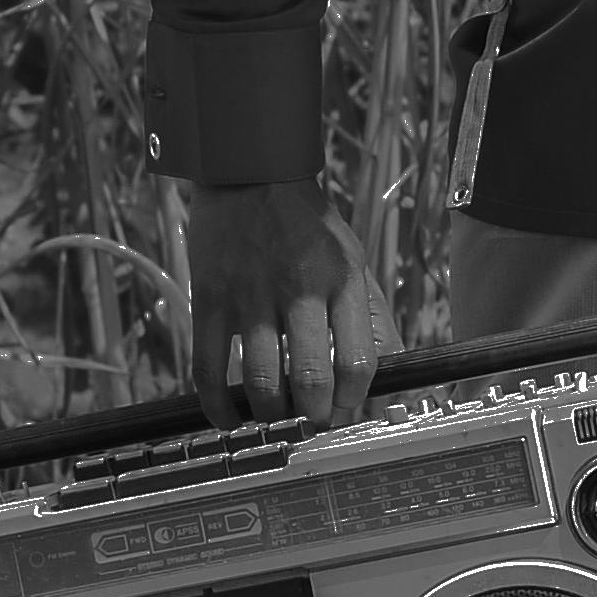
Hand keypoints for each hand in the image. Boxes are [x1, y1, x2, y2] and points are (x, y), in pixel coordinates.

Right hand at [177, 180, 394, 426]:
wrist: (252, 174)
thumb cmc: (308, 226)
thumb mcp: (353, 261)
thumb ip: (368, 318)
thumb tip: (387, 375)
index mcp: (343, 283)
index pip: (359, 363)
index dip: (352, 402)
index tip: (342, 411)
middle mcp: (301, 291)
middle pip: (312, 381)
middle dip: (312, 417)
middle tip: (308, 422)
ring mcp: (252, 296)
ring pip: (262, 382)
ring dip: (269, 415)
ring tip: (273, 417)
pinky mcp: (212, 299)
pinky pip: (209, 368)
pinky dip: (218, 405)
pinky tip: (228, 418)